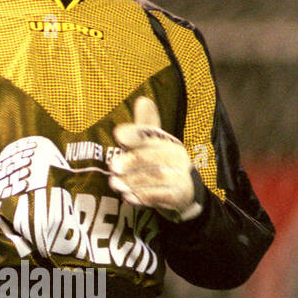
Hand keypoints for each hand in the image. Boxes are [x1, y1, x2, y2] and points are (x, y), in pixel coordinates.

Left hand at [109, 97, 203, 220]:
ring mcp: (181, 176)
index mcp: (167, 141)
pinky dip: (145, 197)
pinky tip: (129, 198)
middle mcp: (177, 156)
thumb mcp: (154, 146)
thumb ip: (144, 128)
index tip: (117, 133)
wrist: (185, 195)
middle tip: (112, 166)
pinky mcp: (181, 195)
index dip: (135, 133)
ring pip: (157, 177)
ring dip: (133, 181)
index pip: (150, 134)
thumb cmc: (163, 166)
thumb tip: (142, 99)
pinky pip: (162, 196)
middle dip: (131, 161)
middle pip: (154, 156)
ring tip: (115, 184)